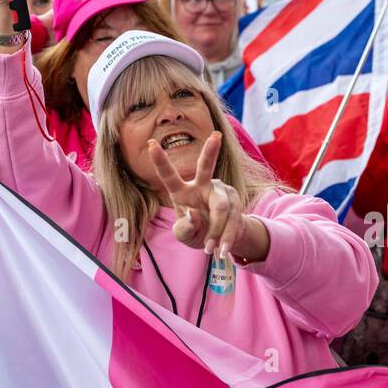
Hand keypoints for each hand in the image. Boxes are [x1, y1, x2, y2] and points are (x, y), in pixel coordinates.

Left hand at [147, 132, 268, 261]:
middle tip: (216, 137)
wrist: (220, 241)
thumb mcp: (184, 236)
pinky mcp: (236, 201)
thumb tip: (193, 214)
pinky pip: (233, 219)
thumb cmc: (196, 232)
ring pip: (221, 208)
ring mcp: (221, 191)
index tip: (150, 144)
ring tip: (210, 251)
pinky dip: (226, 238)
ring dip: (216, 232)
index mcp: (182, 192)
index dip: (159, 160)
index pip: (169, 176)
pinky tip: (222, 251)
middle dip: (210, 151)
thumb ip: (184, 228)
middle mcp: (202, 185)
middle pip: (206, 167)